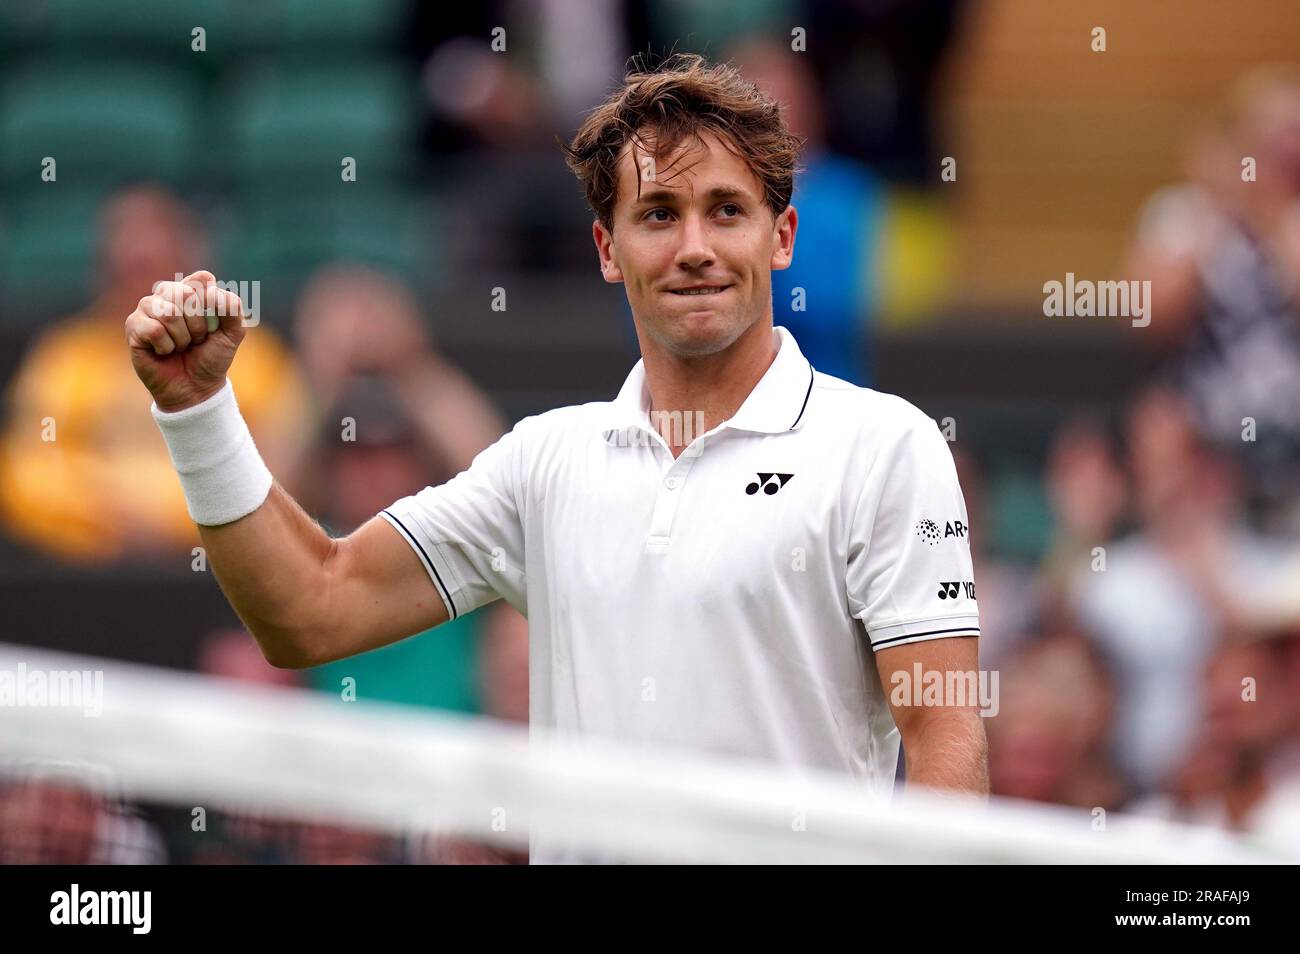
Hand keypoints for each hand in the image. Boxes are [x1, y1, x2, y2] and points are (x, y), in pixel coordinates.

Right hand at [125, 270, 247, 411]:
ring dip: (182, 338)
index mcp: (191, 289)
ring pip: (167, 312)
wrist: (196, 387)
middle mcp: (167, 293)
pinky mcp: (133, 326)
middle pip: (184, 293)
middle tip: (195, 340)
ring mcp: (147, 308)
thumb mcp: (233, 333)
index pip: (202, 280)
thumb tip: (212, 291)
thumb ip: (233, 308)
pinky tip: (164, 352)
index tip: (213, 325)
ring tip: (180, 346)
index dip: (212, 304)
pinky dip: (166, 346)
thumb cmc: (212, 357)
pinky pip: (154, 329)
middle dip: (197, 325)